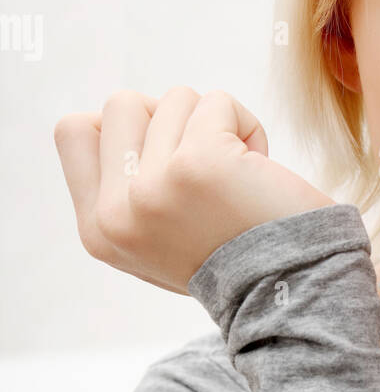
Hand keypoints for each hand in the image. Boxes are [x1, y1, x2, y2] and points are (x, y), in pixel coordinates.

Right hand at [54, 86, 333, 295]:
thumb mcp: (157, 237)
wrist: (292, 292)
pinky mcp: (198, 166)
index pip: (74, 130)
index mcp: (98, 230)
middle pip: (122, 105)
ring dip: (215, 124)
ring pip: (175, 99)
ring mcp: (152, 189)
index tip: (167, 153)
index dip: (125, 125)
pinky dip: (246, 124)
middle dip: (172, 119)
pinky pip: (217, 102)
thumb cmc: (236, 256)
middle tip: (206, 162)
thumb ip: (127, 187)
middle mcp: (116, 213)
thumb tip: (124, 115)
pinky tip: (259, 169)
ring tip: (238, 174)